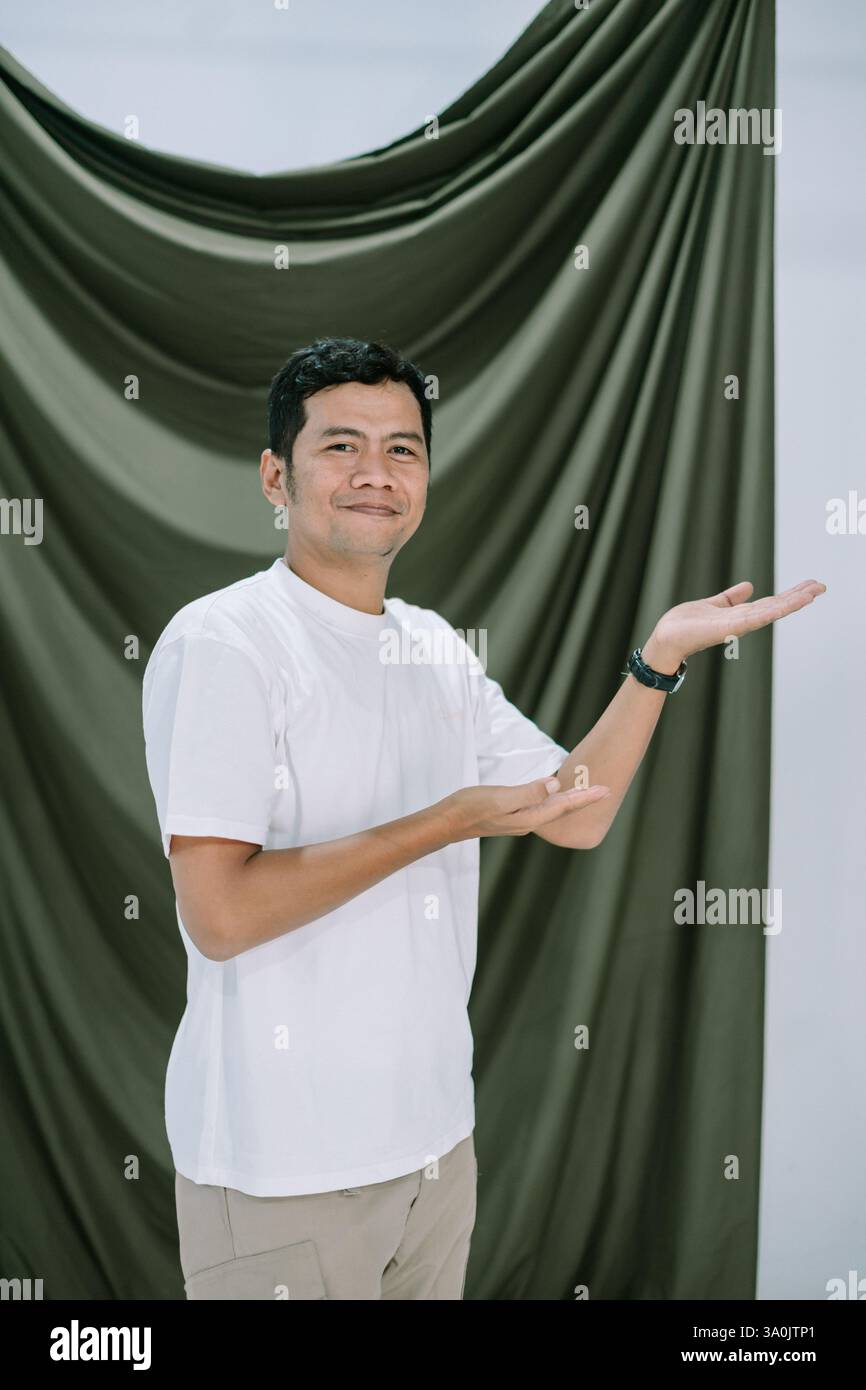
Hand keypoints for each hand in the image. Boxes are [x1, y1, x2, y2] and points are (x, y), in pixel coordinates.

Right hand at [439, 776, 609, 842]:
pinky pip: (541, 807)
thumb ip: (528, 792)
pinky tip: (554, 796)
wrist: (447, 822)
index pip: (563, 806)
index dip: (586, 797)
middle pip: (562, 809)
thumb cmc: (470, 808)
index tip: (606, 790)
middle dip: (584, 800)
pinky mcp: (511, 814)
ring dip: (571, 801)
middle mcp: (528, 821)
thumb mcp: (500, 797)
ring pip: (552, 809)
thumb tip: (554, 785)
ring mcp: (519, 819)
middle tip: (605, 790)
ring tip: (587, 793)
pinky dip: (553, 800)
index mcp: (529, 817)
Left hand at [644, 578, 826, 670]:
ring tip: (812, 593)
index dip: (791, 594)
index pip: (771, 602)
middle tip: (822, 586)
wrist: (666, 639)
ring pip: (770, 612)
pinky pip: (752, 618)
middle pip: (776, 606)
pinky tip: (784, 605)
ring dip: (792, 603)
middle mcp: (743, 621)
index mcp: (740, 615)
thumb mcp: (713, 604)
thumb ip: (731, 597)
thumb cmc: (684, 625)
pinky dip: (769, 612)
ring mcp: (737, 626)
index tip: (811, 585)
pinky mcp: (727, 628)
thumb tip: (750, 585)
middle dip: (799, 597)